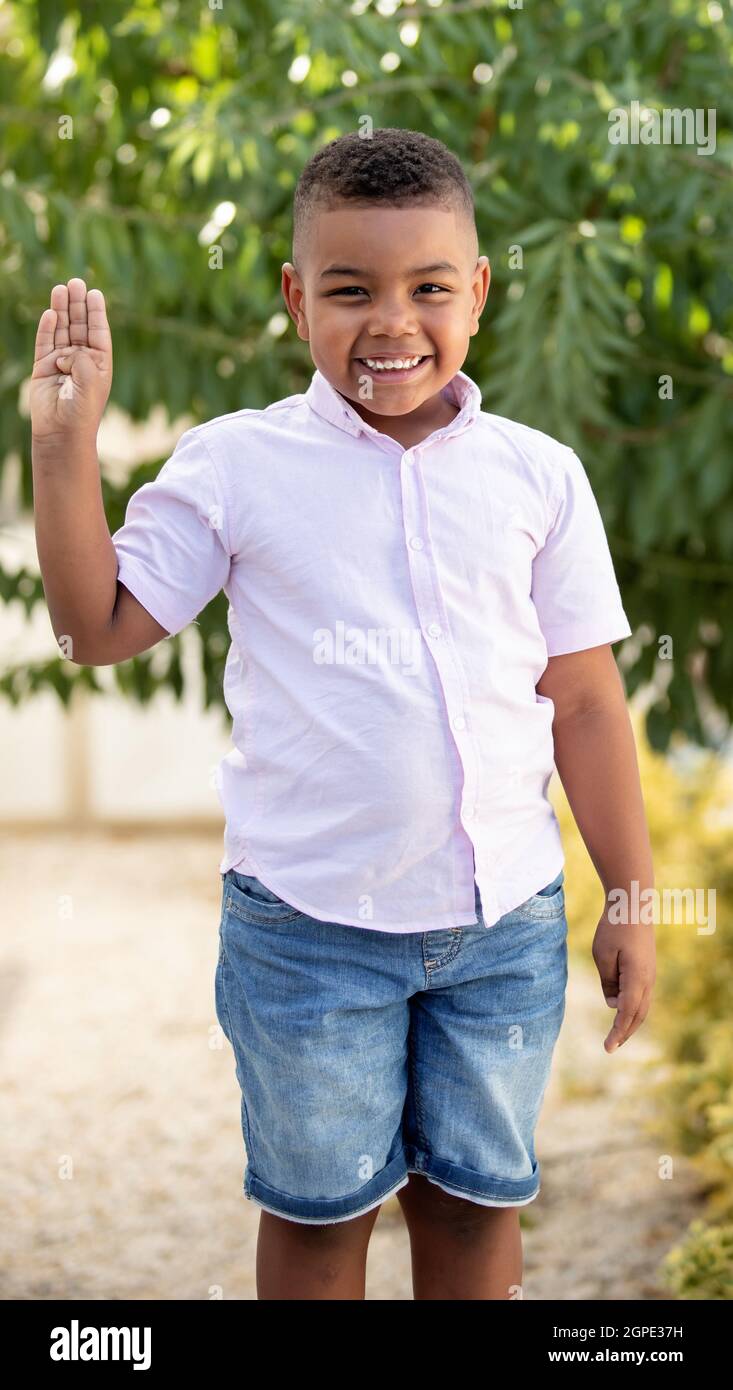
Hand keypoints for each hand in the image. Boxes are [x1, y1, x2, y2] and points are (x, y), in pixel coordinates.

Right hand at [30, 278, 112, 442]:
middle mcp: (81, 360)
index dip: (96, 312)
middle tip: (76, 282)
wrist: (62, 432)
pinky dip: (47, 328)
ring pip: (61, 330)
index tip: (95, 294)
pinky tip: (50, 313)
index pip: (98, 332)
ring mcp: (61, 362)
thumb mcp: (91, 380)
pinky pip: (45, 343)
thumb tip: (65, 351)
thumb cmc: (82, 409)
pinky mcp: (43, 367)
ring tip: (61, 288)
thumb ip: (81, 358)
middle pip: (79, 326)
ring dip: (62, 310)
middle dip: (77, 304)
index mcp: (99, 363)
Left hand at [592, 906, 655, 1052]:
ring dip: (630, 1022)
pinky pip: (642, 995)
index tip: (607, 1048)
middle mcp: (647, 980)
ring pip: (642, 1006)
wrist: (633, 904)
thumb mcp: (602, 955)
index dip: (617, 1032)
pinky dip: (633, 1008)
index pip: (626, 1013)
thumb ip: (608, 982)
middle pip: (638, 1014)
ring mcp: (650, 974)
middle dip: (624, 1032)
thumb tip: (612, 1004)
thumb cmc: (614, 927)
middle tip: (610, 1047)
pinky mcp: (647, 969)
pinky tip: (621, 1011)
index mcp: (636, 978)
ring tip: (616, 1035)